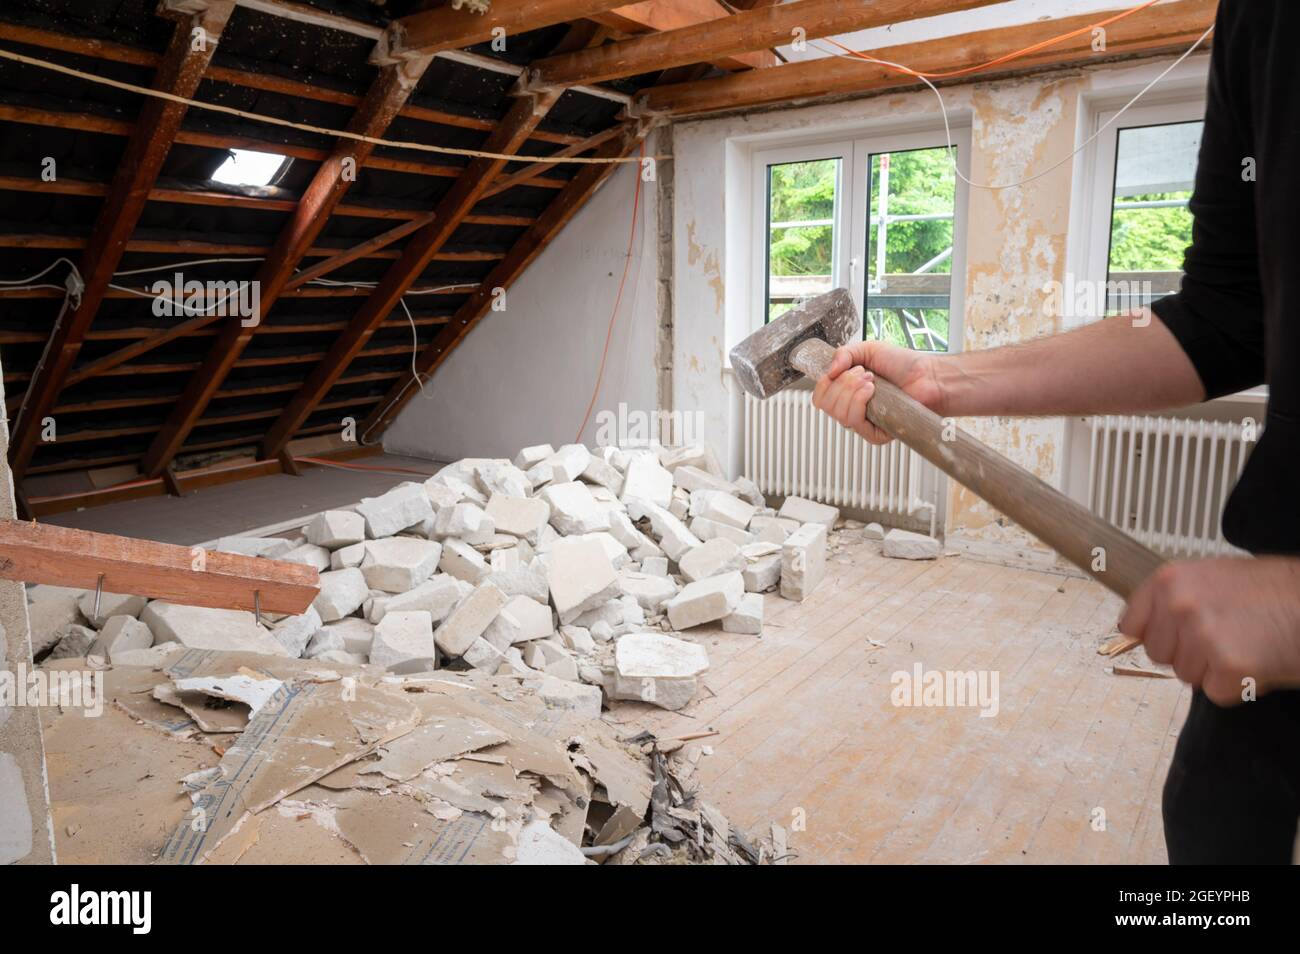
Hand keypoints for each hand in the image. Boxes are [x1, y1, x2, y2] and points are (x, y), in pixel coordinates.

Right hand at [811, 340, 943, 443]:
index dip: (824, 382)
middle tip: (864, 373)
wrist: (927, 375)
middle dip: (842, 383)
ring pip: (838, 414)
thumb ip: (843, 353)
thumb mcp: (868, 349)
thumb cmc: (903, 365)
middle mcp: (852, 409)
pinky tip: (873, 391)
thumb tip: (828, 371)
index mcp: (846, 393)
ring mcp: (863, 423)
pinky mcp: (874, 434)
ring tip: (871, 380)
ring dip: (851, 390)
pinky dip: (859, 401)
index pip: (819, 397)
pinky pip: (854, 422)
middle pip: (826, 405)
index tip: (841, 369)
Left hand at [1119, 557, 1299, 704]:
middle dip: (1188, 653)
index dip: (1155, 635)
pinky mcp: (1228, 666)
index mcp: (1169, 579)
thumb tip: (1141, 624)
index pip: (1131, 625)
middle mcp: (1178, 605)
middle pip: (1158, 654)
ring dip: (1213, 669)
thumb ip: (1173, 598)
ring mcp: (1202, 635)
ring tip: (1246, 643)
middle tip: (1225, 637)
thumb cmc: (1272, 591)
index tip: (1174, 636)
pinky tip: (1257, 660)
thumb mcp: (1212, 577)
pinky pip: (1215, 692)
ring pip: (1186, 675)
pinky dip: (1237, 685)